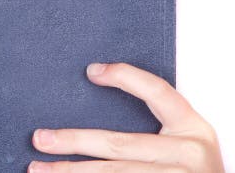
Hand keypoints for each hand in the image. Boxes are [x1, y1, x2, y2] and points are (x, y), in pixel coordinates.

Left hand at [29, 62, 224, 171]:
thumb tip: (95, 94)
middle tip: (39, 138)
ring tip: (38, 169)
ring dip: (70, 172)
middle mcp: (190, 155)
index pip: (157, 92)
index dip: (125, 77)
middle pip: (119, 145)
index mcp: (195, 130)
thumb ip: (154, 131)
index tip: (91, 71)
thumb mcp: (186, 147)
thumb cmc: (192, 172)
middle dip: (73, 142)